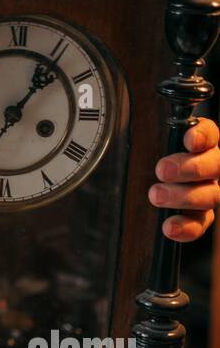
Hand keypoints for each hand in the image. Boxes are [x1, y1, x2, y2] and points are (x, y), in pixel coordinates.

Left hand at [148, 118, 219, 241]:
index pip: (210, 134)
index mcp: (202, 144)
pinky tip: (169, 227)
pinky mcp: (202, 216)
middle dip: (189, 168)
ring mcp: (209, 192)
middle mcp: (211, 167)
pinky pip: (200, 224)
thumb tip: (135, 120)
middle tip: (162, 170)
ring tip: (156, 195)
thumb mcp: (150, 142)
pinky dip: (186, 227)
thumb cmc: (153, 157)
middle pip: (214, 166)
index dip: (203, 136)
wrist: (151, 182)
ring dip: (184, 197)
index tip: (189, 140)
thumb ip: (149, 135)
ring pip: (210, 195)